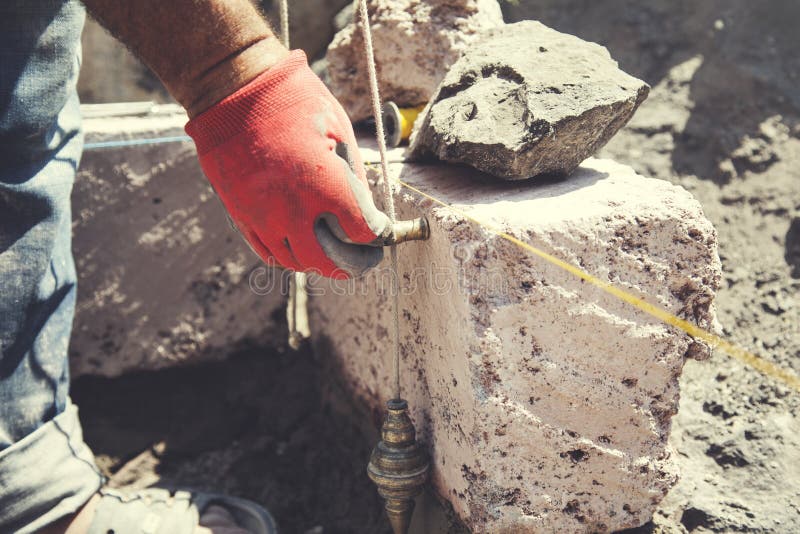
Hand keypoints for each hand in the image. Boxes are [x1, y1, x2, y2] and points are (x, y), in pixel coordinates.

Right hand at [186, 51, 390, 278]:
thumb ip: (353, 176)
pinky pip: (266, 252)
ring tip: (334, 253)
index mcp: (323, 185)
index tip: (382, 231)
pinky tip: (300, 246)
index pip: (362, 230)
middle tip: (365, 258)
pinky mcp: (241, 214)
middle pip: (329, 261)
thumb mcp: (338, 130)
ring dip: (320, 262)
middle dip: (354, 264)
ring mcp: (262, 215)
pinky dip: (288, 256)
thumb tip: (365, 208)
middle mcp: (291, 208)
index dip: (377, 234)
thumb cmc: (294, 101)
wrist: (236, 89)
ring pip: (296, 262)